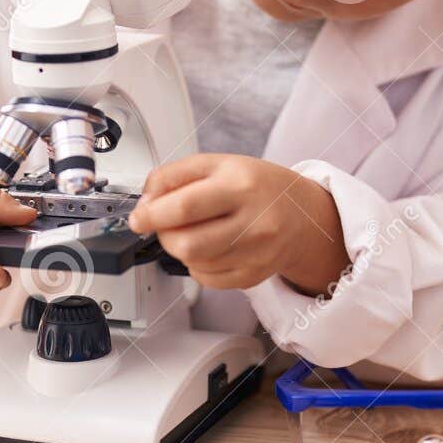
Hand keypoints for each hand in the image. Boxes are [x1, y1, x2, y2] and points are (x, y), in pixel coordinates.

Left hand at [128, 154, 348, 293]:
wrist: (304, 216)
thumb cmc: (258, 187)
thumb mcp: (220, 164)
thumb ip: (177, 175)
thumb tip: (146, 201)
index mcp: (241, 185)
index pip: (186, 206)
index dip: (153, 214)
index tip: (139, 217)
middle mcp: (253, 221)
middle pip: (188, 244)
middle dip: (164, 235)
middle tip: (164, 224)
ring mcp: (256, 253)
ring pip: (194, 263)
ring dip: (179, 248)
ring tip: (189, 231)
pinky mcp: (253, 276)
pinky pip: (207, 279)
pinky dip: (196, 264)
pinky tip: (208, 247)